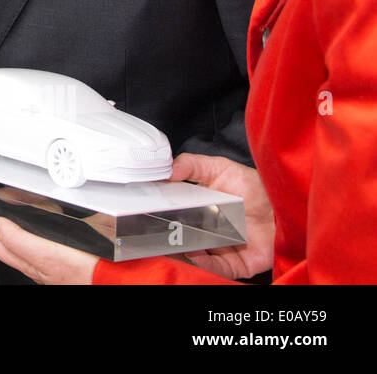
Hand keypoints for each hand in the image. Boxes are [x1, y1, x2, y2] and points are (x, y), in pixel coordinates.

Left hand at [0, 210, 99, 283]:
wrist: (120, 280)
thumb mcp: (49, 256)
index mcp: (26, 257)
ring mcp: (43, 252)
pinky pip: (26, 232)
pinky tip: (14, 216)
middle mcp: (31, 255)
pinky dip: (15, 222)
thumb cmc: (88, 275)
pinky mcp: (57, 249)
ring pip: (7, 233)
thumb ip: (21, 240)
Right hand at [167, 153, 273, 279]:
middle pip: (184, 240)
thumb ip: (190, 165)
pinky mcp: (239, 264)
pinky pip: (220, 269)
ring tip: (178, 246)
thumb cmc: (254, 187)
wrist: (285, 205)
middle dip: (171, 239)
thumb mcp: (219, 167)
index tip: (149, 212)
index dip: (162, 216)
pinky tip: (198, 257)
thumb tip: (165, 170)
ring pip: (198, 257)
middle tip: (159, 233)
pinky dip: (207, 266)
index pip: (175, 216)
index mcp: (199, 210)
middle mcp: (208, 232)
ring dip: (186, 254)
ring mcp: (223, 249)